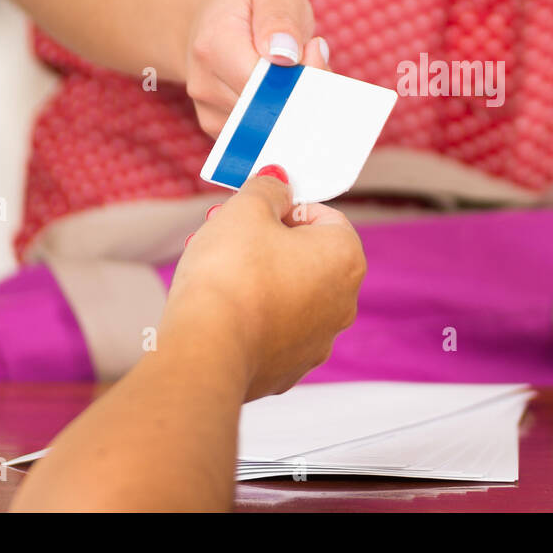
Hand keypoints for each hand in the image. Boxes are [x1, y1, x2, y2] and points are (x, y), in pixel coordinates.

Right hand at [163, 167, 364, 399]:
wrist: (206, 350)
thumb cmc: (231, 276)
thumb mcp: (246, 209)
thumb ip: (268, 189)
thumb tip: (278, 184)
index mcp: (345, 258)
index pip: (324, 216)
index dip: (285, 207)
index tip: (255, 210)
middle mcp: (342, 303)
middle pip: (305, 257)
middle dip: (265, 242)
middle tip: (226, 234)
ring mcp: (317, 341)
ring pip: (286, 294)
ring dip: (254, 276)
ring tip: (212, 268)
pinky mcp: (287, 368)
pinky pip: (271, 329)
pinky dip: (249, 315)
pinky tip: (218, 308)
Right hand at [185, 0, 331, 136]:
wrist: (209, 21)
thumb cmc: (248, 5)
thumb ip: (279, 19)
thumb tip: (287, 55)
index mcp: (213, 46)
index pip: (263, 81)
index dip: (299, 76)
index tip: (315, 53)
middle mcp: (204, 85)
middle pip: (267, 108)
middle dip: (301, 92)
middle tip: (313, 62)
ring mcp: (210, 112)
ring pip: (269, 127)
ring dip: (295, 106)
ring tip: (295, 73)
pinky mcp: (221, 131)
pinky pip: (262, 136)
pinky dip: (282, 119)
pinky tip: (283, 92)